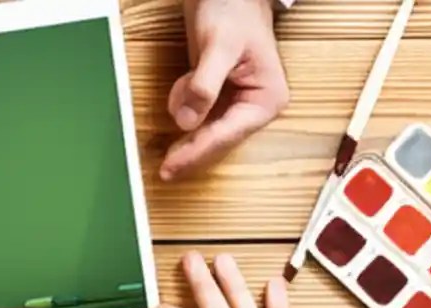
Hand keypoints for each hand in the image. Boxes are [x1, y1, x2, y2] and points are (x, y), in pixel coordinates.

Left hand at [161, 0, 289, 179]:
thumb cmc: (234, 10)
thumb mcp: (218, 46)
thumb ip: (204, 84)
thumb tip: (188, 121)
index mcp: (266, 99)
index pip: (226, 135)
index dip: (197, 151)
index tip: (173, 166)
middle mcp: (255, 107)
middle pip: (217, 140)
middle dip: (190, 149)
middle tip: (164, 170)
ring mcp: (238, 104)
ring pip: (205, 130)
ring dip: (186, 113)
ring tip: (185, 81)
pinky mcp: (222, 98)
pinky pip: (198, 114)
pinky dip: (185, 101)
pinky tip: (186, 79)